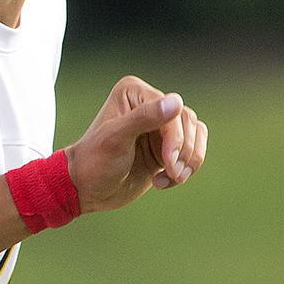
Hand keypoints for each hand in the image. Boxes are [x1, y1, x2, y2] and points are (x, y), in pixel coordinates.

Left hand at [65, 76, 208, 212]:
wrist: (87, 190)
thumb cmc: (95, 162)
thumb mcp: (115, 138)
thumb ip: (144, 118)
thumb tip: (177, 102)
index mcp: (135, 92)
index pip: (172, 110)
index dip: (175, 137)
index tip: (167, 161)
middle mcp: (150, 103)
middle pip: (188, 122)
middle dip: (183, 152)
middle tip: (171, 173)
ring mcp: (160, 125)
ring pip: (195, 135)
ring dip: (188, 161)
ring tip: (171, 178)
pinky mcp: (167, 145)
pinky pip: (193, 150)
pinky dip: (186, 168)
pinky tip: (163, 182)